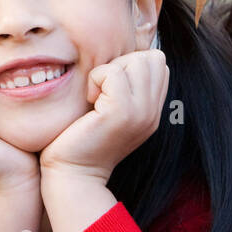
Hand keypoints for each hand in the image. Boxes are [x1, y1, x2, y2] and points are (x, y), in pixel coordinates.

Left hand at [38, 49, 168, 181]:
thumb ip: (124, 88)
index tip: (110, 89)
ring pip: (137, 60)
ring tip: (96, 95)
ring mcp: (141, 113)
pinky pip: (114, 73)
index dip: (131, 65)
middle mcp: (152, 112)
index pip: (158, 64)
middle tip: (102, 90)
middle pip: (153, 58)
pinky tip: (89, 100)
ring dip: (110, 70)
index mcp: (152, 111)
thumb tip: (122, 57)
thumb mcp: (111, 112)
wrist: (73, 175)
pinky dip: (97, 79)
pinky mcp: (122, 113)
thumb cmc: (82, 139)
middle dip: (123, 64)